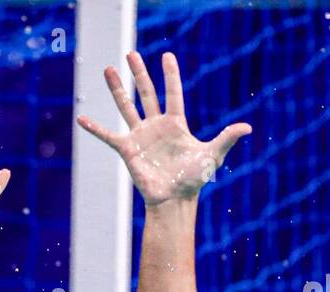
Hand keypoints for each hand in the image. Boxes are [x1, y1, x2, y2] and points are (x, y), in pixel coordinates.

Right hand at [77, 51, 250, 205]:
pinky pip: (107, 136)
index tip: (166, 56)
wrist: (173, 200)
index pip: (172, 93)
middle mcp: (156, 126)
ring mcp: (140, 137)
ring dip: (116, 88)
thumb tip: (248, 127)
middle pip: (146, 93)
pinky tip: (81, 118)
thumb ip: (226, 138)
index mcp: (176, 124)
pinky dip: (95, 128)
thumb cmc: (194, 180)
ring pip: (126, 106)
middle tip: (130, 54)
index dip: (170, 74)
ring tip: (108, 69)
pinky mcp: (127, 150)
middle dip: (138, 73)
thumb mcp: (212, 156)